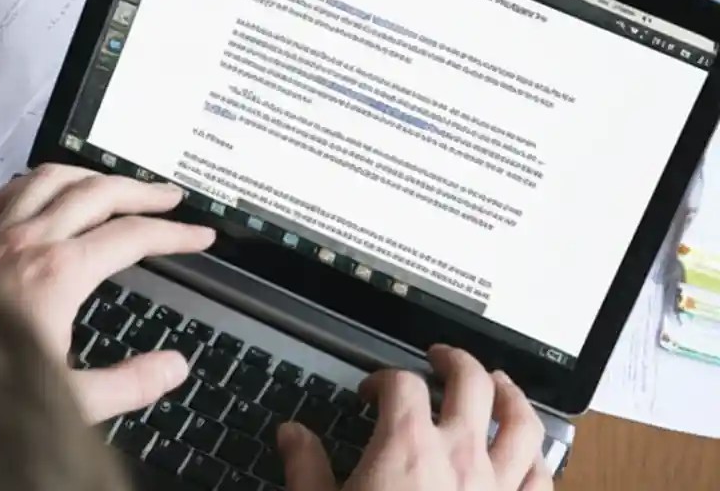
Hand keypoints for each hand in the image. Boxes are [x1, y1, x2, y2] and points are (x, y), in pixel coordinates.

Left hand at [0, 164, 215, 422]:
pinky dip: (41, 179)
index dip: (174, 235)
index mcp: (57, 274)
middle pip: (98, 193)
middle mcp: (27, 242)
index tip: (200, 237)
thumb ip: (128, 384)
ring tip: (119, 183)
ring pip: (54, 178)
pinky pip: (11, 189)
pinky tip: (49, 187)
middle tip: (173, 198)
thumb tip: (174, 367)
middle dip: (143, 192)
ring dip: (94, 175)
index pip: (132, 237)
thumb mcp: (68, 401)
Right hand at [280, 345, 551, 490]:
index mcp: (405, 445)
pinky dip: (539, 458)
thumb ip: (306, 466)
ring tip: (499, 383)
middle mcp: (458, 454)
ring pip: (521, 422)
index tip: (369, 393)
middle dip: (455, 361)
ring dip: (510, 394)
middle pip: (471, 382)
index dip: (381, 379)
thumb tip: (292, 435)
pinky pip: (543, 478)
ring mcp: (496, 486)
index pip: (400, 384)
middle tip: (441, 357)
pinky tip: (531, 454)